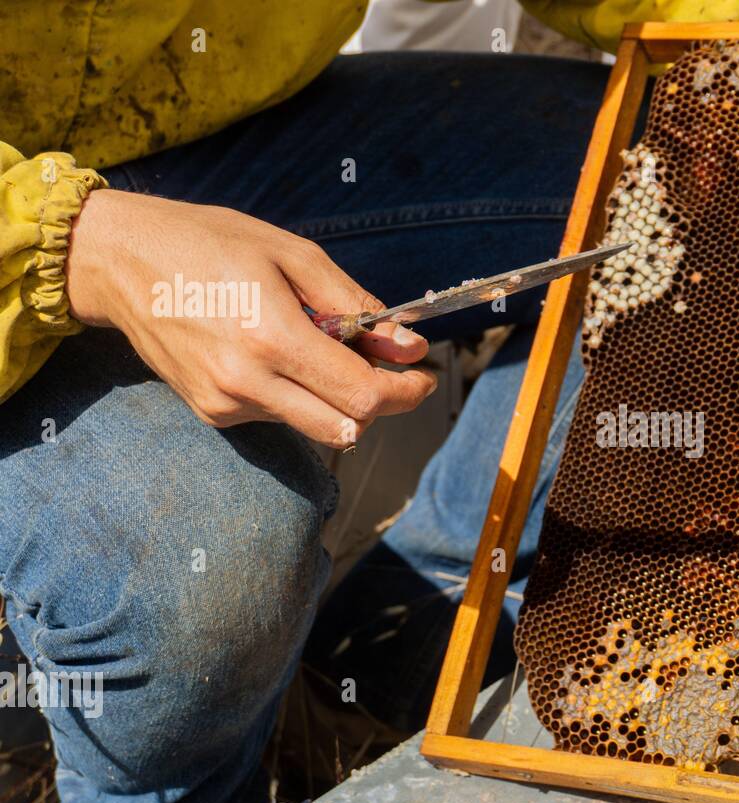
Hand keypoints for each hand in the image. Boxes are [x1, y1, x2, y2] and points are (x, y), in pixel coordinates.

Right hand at [66, 189, 435, 447]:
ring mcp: (225, 404)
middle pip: (346, 427)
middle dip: (384, 405)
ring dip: (340, 398)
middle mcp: (247, 383)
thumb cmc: (207, 243)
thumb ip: (355, 304)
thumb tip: (407, 344)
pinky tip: (283, 355)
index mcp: (271, 338)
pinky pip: (280, 417)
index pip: (363, 396)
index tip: (424, 377)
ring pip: (316, 425)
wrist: (118, 261)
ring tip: (328, 347)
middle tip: (396, 374)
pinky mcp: (211, 413)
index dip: (406, 392)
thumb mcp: (292, 254)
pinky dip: (301, 395)